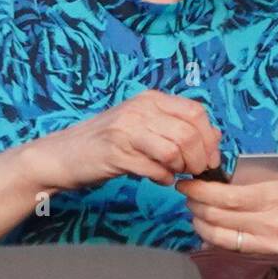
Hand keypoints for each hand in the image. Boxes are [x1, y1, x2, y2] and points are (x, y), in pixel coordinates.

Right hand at [21, 90, 220, 191]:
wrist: (63, 155)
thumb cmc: (107, 142)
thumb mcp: (144, 126)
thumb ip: (176, 127)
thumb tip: (214, 137)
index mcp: (150, 99)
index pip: (196, 112)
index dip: (209, 138)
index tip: (210, 158)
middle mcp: (139, 109)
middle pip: (189, 133)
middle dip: (199, 158)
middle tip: (195, 171)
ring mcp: (126, 130)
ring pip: (174, 150)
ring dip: (181, 168)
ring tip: (175, 173)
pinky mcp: (115, 153)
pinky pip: (154, 168)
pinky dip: (163, 178)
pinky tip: (159, 179)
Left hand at [177, 173, 277, 278]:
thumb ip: (259, 182)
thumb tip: (222, 179)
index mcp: (277, 194)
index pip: (226, 194)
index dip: (199, 190)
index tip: (186, 184)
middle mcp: (272, 219)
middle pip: (217, 214)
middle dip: (195, 205)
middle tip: (188, 198)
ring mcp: (268, 242)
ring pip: (218, 234)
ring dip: (199, 223)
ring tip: (195, 214)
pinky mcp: (264, 259)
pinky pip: (229, 250)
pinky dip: (212, 241)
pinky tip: (207, 233)